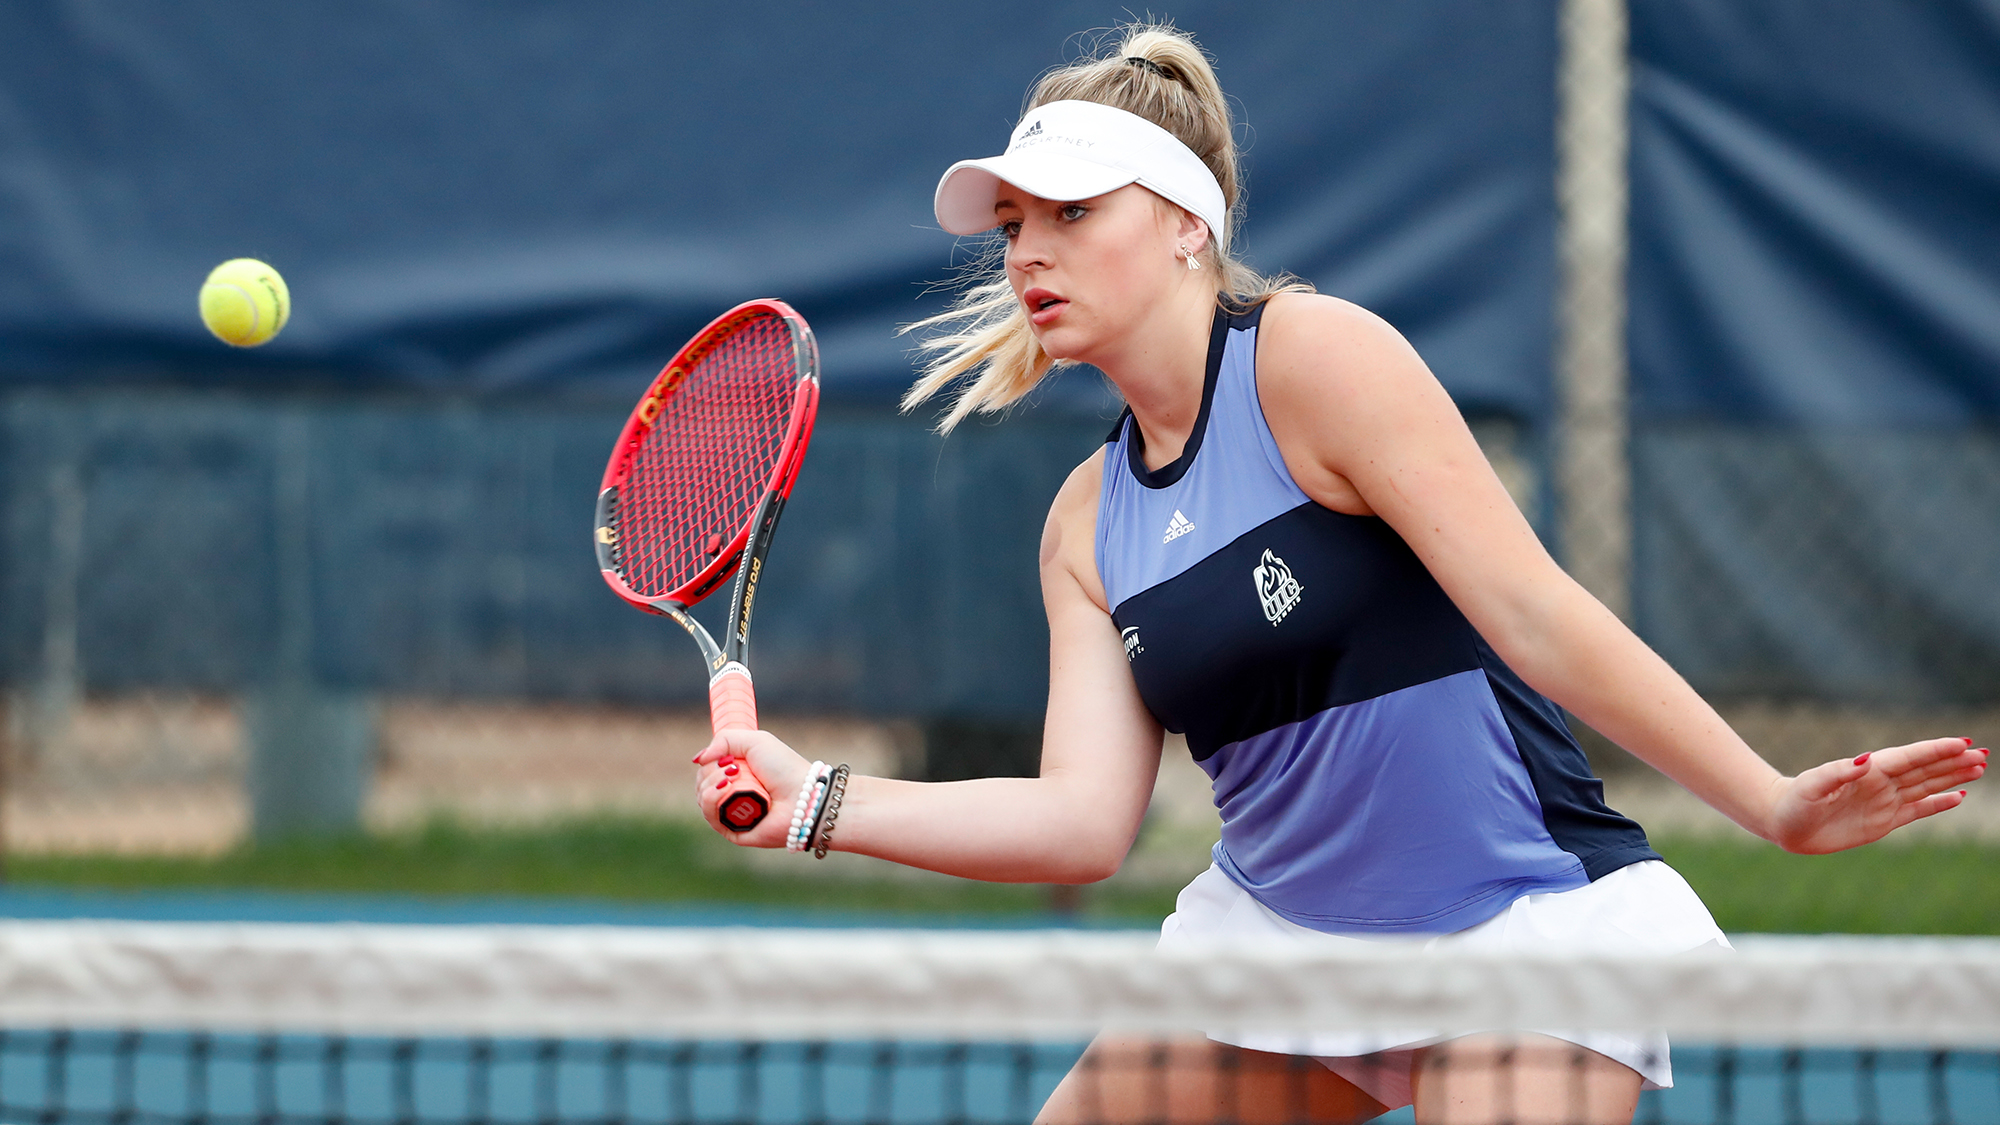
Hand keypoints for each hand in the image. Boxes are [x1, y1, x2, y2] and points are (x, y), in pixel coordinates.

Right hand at [692, 729, 810, 846]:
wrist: (803, 795)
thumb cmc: (784, 767)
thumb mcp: (755, 741)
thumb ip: (724, 740)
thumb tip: (699, 759)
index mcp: (737, 775)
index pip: (707, 770)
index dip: (709, 762)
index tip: (726, 758)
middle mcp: (732, 794)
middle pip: (701, 783)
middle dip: (710, 772)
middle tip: (732, 768)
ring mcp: (731, 813)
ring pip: (702, 798)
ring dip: (710, 783)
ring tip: (730, 778)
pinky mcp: (733, 831)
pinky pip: (710, 816)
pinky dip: (710, 799)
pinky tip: (723, 789)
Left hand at [1766, 737, 1986, 853]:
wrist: (1784, 824)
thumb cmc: (1794, 802)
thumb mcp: (1812, 786)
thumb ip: (1838, 772)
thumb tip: (1866, 760)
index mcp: (1868, 771)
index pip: (1909, 758)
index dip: (1935, 751)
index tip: (1962, 743)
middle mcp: (1880, 783)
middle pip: (1925, 769)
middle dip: (1953, 761)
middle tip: (1982, 753)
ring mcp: (1884, 801)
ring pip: (1926, 786)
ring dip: (1952, 777)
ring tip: (1978, 767)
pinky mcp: (1883, 821)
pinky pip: (1917, 810)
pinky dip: (1938, 803)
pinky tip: (1958, 796)